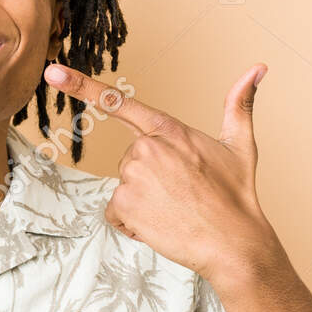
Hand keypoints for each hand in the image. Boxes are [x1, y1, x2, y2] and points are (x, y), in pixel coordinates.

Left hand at [42, 60, 286, 290]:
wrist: (233, 242)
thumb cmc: (237, 195)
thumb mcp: (241, 145)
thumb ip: (240, 104)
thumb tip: (258, 68)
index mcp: (169, 129)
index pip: (118, 102)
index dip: (82, 85)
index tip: (52, 72)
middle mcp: (146, 148)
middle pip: (132, 159)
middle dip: (151, 177)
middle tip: (181, 193)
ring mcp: (133, 177)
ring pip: (125, 187)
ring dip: (143, 202)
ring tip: (174, 210)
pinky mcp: (124, 205)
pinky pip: (117, 213)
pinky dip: (133, 223)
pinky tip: (160, 225)